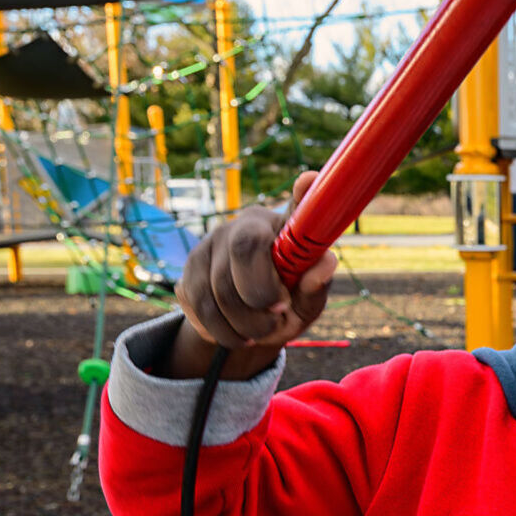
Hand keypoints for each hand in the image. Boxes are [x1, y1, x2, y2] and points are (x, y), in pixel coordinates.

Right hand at [166, 171, 336, 378]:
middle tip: (277, 315)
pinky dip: (223, 330)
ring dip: (245, 322)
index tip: (309, 181)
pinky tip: (240, 335)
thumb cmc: (286, 304)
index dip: (302, 193)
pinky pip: (201, 304)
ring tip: (262, 331)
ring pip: (220, 286)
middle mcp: (244, 224)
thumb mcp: (306, 302)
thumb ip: (315, 287)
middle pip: (244, 249)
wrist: (245, 325)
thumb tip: (326, 264)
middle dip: (260, 293)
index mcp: (281, 226)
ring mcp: (211, 243)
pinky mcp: (189, 268)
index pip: (292, 207)